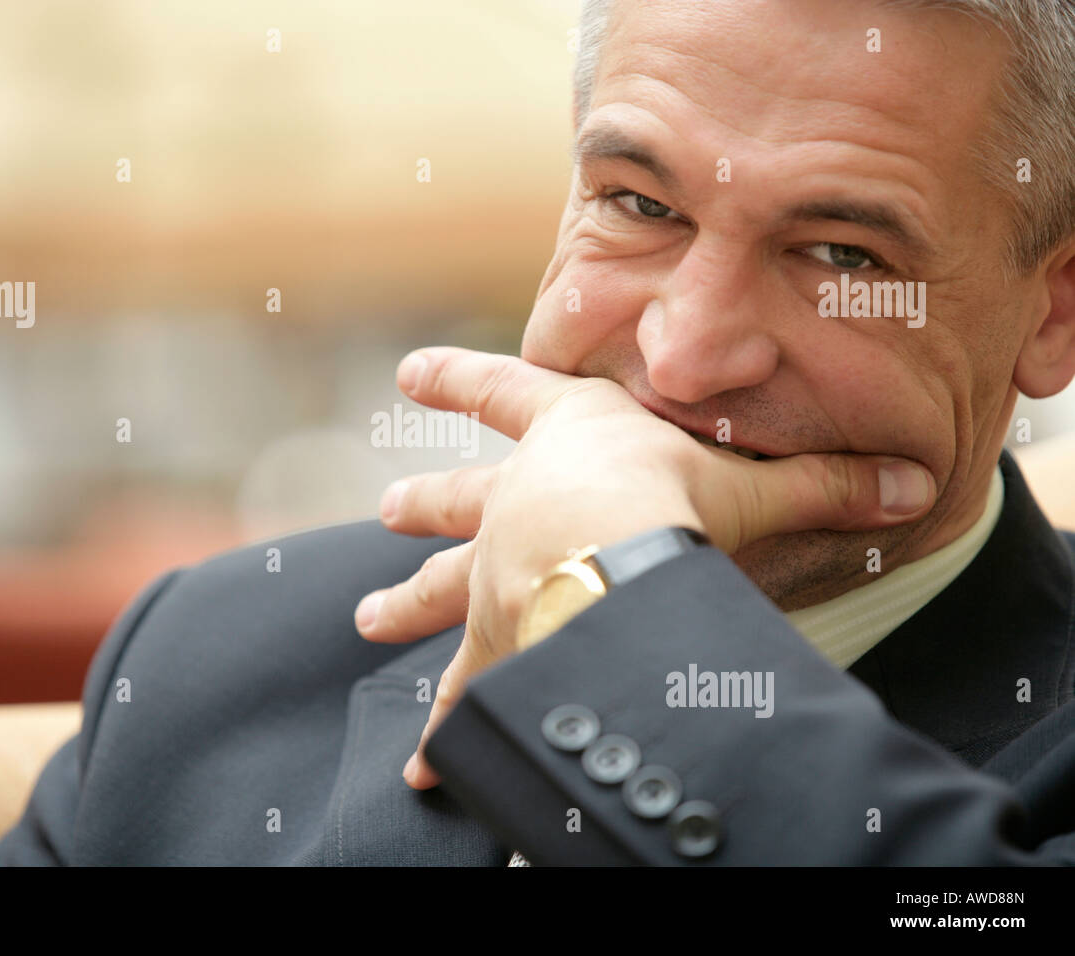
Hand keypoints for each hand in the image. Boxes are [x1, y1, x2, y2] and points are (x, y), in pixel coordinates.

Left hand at [355, 347, 936, 788]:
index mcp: (565, 440)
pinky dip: (447, 722)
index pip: (500, 390)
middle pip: (458, 500)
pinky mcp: (500, 643)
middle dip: (427, 505)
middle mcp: (514, 504)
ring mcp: (498, 573)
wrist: (610, 552)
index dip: (458, 377)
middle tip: (387, 511)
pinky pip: (469, 688)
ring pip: (444, 589)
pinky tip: (425, 765)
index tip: (408, 370)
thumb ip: (826, 488)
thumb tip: (912, 482)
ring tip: (366, 620)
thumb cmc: (671, 498)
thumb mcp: (752, 487)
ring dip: (409, 604)